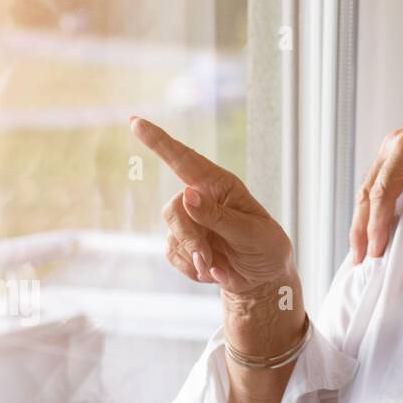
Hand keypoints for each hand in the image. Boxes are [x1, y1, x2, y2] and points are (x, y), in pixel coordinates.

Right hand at [131, 116, 294, 297]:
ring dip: (194, 256)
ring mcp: (190, 222)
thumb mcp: (251, 232)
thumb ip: (217, 215)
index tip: (136, 122)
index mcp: (221, 185)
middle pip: (173, 209)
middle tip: (208, 258)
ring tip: (218, 265)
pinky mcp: (182, 244)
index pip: (185, 159)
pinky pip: (172, 254)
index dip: (159, 141)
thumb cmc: (266, 248)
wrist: (265, 280)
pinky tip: (214, 270)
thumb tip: (187, 194)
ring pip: (171, 234)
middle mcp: (202, 198)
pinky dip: (192, 269)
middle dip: (189, 237)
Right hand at [348, 95, 402, 262]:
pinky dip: (374, 204)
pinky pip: (381, 180)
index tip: (377, 252)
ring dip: (364, 217)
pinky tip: (377, 220)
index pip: (382, 192)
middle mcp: (395, 143)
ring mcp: (397, 144)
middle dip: (361, 226)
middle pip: (368, 190)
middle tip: (359, 259)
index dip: (377, 224)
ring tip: (361, 247)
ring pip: (370, 185)